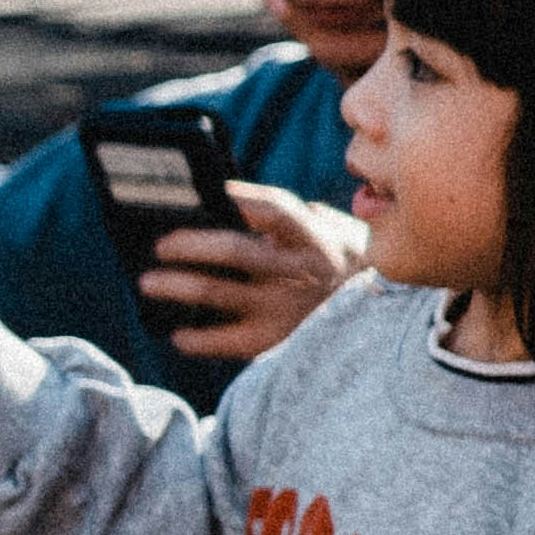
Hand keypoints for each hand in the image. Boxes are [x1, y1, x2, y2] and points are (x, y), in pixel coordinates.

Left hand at [145, 180, 365, 364]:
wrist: (385, 316)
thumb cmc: (337, 261)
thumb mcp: (326, 231)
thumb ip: (285, 221)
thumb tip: (220, 206)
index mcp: (313, 237)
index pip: (274, 210)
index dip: (240, 199)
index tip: (207, 191)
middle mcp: (300, 271)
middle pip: (234, 251)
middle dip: (191, 244)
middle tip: (159, 244)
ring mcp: (287, 308)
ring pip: (219, 294)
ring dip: (177, 286)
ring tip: (148, 282)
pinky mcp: (278, 340)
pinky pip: (229, 343)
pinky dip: (199, 340)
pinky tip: (177, 335)